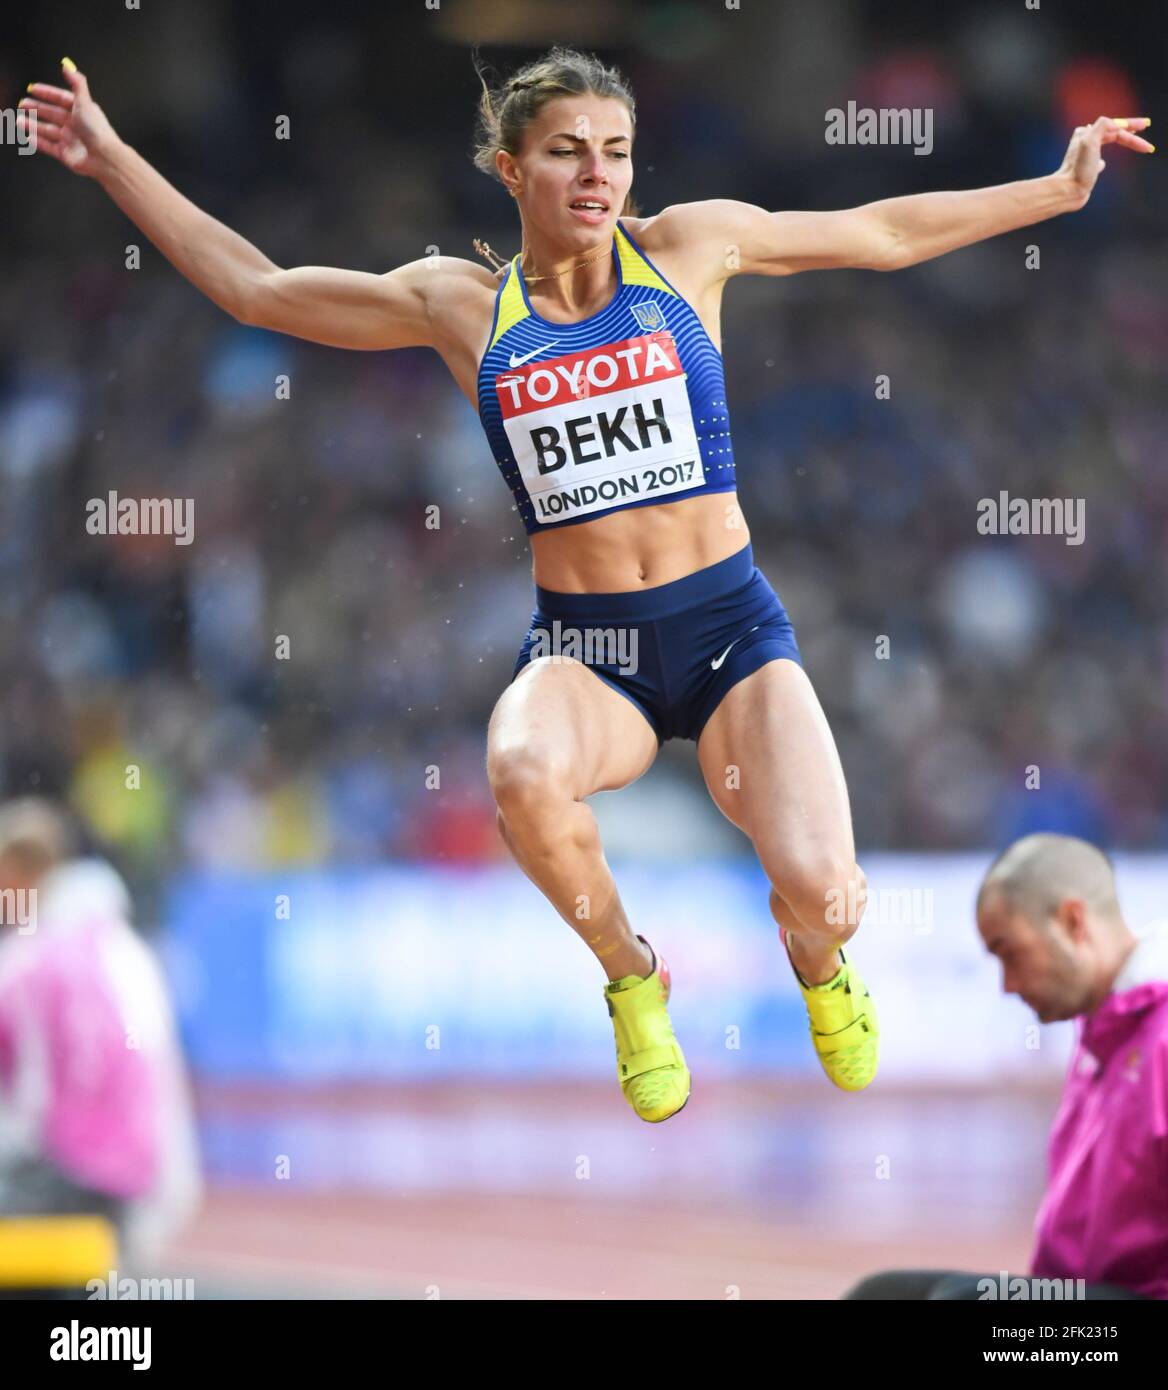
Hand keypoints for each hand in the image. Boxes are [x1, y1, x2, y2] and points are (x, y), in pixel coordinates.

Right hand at [17, 58, 118, 176]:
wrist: (103, 157)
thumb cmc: (97, 130)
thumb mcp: (85, 102)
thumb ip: (77, 83)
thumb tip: (67, 67)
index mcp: (81, 111)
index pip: (61, 98)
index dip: (47, 93)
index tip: (32, 88)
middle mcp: (75, 125)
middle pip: (52, 114)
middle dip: (37, 109)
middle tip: (22, 104)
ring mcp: (70, 140)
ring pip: (48, 130)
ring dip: (33, 125)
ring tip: (19, 121)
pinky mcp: (66, 154)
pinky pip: (49, 147)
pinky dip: (39, 143)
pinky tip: (29, 137)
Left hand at [1057, 115, 1152, 204]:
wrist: (1068, 192)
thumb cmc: (1079, 169)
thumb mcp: (1090, 141)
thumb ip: (1102, 125)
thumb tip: (1115, 123)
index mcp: (1086, 134)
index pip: (1115, 127)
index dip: (1131, 125)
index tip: (1145, 125)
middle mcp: (1085, 143)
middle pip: (1113, 135)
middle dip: (1131, 135)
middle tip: (1145, 132)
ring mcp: (1085, 157)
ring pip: (1106, 145)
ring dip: (1119, 141)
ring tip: (1131, 139)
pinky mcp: (1086, 171)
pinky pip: (1097, 161)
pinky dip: (1102, 161)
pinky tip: (1102, 164)